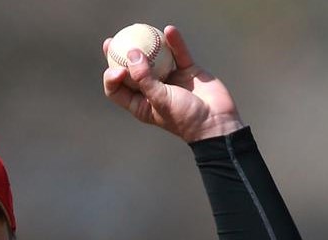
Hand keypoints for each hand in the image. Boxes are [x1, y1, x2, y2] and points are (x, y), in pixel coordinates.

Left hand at [102, 25, 243, 142]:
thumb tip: (132, 54)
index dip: (112, 77)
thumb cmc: (185, 117)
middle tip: (111, 41)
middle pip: (131, 71)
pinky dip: (174, 42)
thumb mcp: (160, 100)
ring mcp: (170, 79)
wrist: (216, 121)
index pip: (118, 90)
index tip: (117, 68)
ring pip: (155, 58)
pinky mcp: (187, 70)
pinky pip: (178, 53)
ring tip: (137, 29)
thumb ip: (144, 78)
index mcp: (141, 104)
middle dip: (119, 57)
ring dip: (146, 44)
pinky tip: (169, 30)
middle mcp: (152, 90)